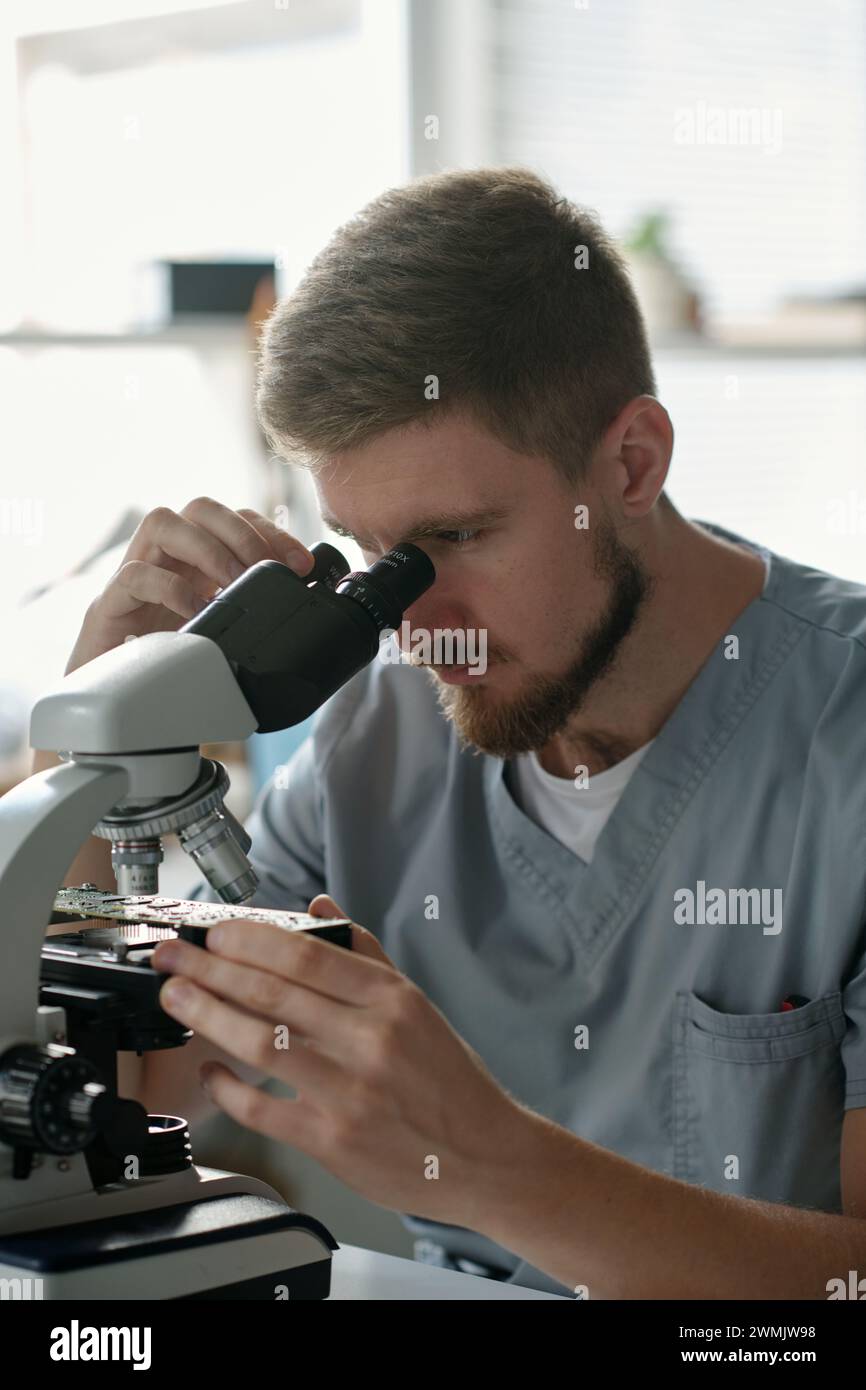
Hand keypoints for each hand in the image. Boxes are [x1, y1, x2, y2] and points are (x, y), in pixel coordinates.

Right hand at [66, 496, 314, 673]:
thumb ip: (250, 615)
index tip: (302, 564)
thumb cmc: (169, 666)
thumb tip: (300, 609)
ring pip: (161, 522)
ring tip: (232, 584)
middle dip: (241, 532)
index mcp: (196, 561)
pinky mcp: (109, 603)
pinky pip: (135, 574)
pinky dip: (170, 587)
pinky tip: (195, 611)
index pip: (234, 520)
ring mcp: (135, 574)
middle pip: (199, 509)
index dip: (270, 532)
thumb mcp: (220, 635)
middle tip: (266, 570)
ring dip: (207, 548)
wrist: (115, 706)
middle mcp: (166, 558)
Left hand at [151, 895, 527, 1228]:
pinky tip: (208, 1070)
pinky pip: (262, 1109)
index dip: (250, 939)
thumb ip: (364, 954)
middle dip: (210, 969)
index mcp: (390, 999)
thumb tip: (319, 906)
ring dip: (207, 1016)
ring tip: (176, 999)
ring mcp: (348, 1092)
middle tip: (172, 957)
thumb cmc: (449, 1080)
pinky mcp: (332, 1141)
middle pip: (272, 992)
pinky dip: (226, 1087)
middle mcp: (369, 1039)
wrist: (485, 1157)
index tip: (213, 932)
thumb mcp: (417, 1005)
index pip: (307, 954)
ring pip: (260, 1043)